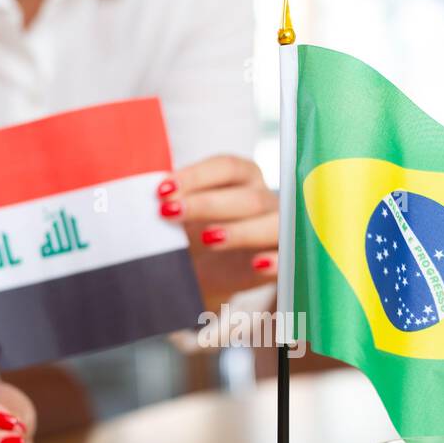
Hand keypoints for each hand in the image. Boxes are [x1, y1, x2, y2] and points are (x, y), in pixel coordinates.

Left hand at [157, 155, 277, 305]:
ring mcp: (279, 230)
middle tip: (169, 213)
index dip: (196, 176)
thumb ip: (173, 206)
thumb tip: (154, 203)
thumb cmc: (194, 235)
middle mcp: (265, 199)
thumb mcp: (181, 218)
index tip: (162, 190)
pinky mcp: (284, 262)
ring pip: (273, 224)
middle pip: (247, 196)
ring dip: (241, 231)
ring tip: (207, 238)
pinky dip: (275, 261)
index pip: (226, 167)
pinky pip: (289, 259)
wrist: (206, 275)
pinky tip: (257, 265)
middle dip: (207, 204)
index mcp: (242, 177)